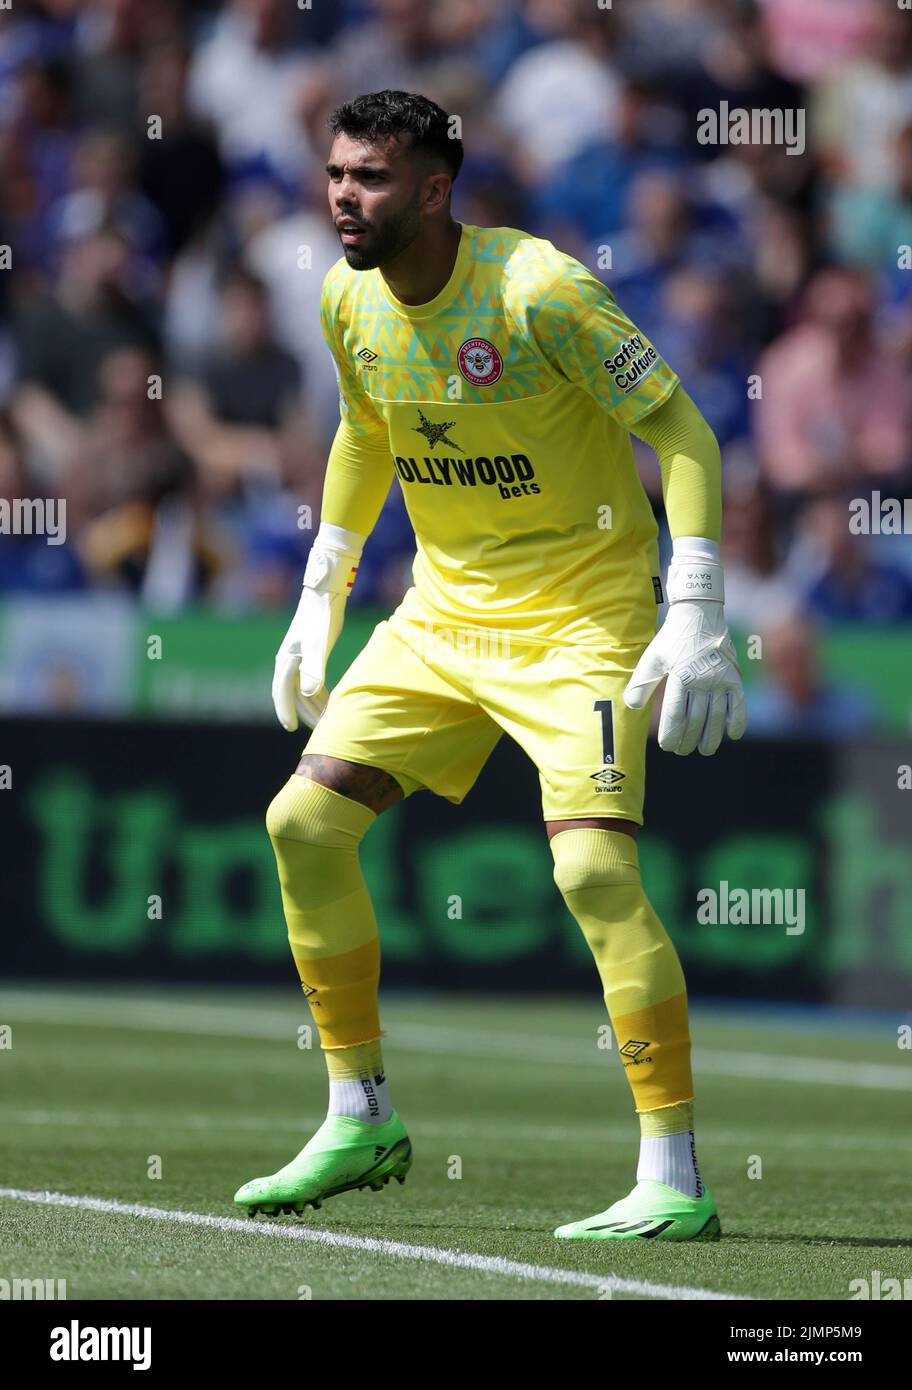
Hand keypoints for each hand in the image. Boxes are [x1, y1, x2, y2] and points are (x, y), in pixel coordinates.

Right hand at [272, 525, 363, 732]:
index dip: (285, 710)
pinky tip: (332, 702)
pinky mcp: (313, 653)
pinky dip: (321, 693)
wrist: (327, 592)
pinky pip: (313, 680)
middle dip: (304, 713)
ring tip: (328, 721)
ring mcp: (301, 657)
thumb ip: (313, 670)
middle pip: (293, 693)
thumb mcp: (318, 645)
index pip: (281, 691)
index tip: (290, 728)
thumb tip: (306, 694)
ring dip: (314, 705)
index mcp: (287, 659)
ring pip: (305, 688)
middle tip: (316, 732)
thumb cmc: (321, 617)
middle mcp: (290, 660)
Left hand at [623, 549, 746, 755]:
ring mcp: (720, 679)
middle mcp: (702, 679)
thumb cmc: (672, 639)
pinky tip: (732, 735)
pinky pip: (738, 703)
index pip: (675, 713)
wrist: (700, 613)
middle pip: (696, 718)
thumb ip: (641, 683)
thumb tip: (631, 706)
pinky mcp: (734, 676)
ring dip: (711, 736)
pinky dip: (737, 720)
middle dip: (688, 739)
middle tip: (682, 751)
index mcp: (680, 676)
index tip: (667, 746)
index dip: (671, 732)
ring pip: (717, 715)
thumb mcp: (652, 658)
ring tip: (705, 750)